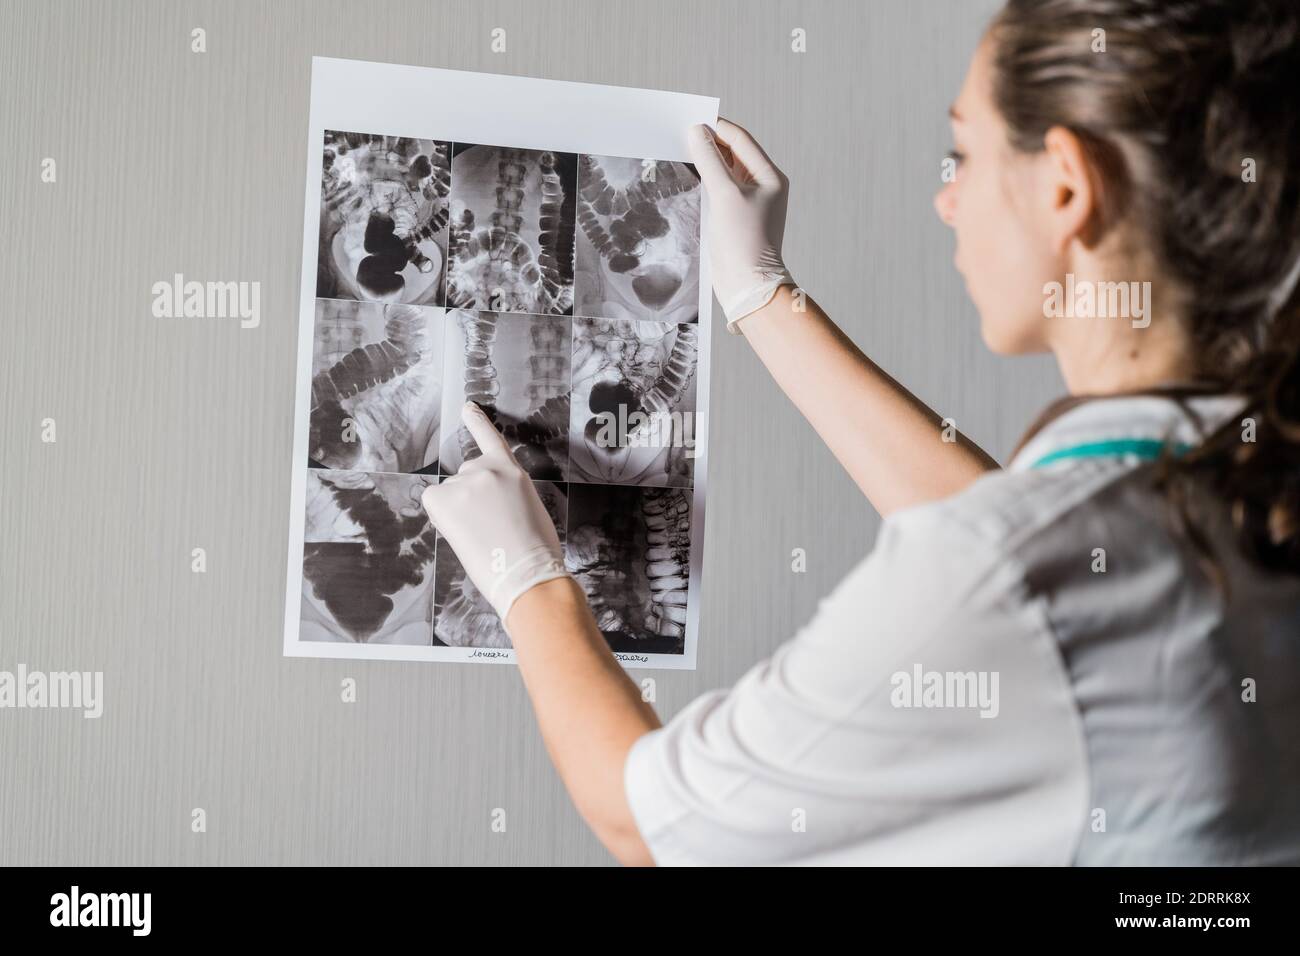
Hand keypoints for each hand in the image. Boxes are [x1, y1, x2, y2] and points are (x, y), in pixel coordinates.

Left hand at [420, 403, 569, 628]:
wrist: (527, 572)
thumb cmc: (535, 552)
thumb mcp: (529, 508)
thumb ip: (507, 495)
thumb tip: (488, 506)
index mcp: (512, 471)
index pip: (491, 439)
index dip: (478, 422)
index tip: (467, 407)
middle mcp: (486, 470)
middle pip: (466, 478)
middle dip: (472, 499)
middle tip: (489, 528)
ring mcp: (464, 483)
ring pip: (450, 496)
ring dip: (459, 513)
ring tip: (481, 537)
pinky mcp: (444, 500)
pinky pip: (432, 503)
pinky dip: (440, 516)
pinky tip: (460, 531)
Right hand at [687, 117, 796, 331]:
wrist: (747, 285)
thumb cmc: (743, 240)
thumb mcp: (725, 194)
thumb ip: (710, 160)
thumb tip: (696, 132)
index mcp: (769, 175)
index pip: (740, 139)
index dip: (715, 128)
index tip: (689, 121)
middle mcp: (762, 185)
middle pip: (732, 152)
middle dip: (708, 143)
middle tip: (680, 134)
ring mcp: (748, 200)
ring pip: (724, 170)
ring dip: (705, 160)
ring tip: (681, 151)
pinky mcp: (735, 215)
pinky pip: (719, 188)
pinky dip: (704, 179)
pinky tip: (688, 175)